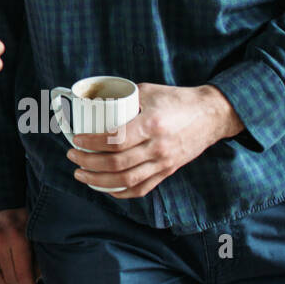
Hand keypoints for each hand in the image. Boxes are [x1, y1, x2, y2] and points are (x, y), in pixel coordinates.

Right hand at [0, 208, 40, 283]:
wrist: (4, 194)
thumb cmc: (22, 215)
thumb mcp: (35, 234)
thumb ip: (37, 259)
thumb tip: (34, 283)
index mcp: (17, 235)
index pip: (23, 274)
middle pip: (7, 277)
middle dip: (16, 280)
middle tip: (21, 274)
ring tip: (6, 270)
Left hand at [66, 83, 244, 198]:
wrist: (211, 115)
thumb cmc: (177, 99)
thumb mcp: (148, 92)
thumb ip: (124, 99)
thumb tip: (96, 104)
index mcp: (151, 125)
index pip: (116, 140)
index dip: (92, 143)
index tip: (77, 139)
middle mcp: (158, 147)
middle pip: (117, 163)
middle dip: (89, 162)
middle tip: (72, 156)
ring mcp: (164, 163)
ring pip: (127, 180)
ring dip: (99, 180)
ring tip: (80, 174)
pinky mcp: (168, 171)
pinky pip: (142, 188)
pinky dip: (122, 191)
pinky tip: (105, 188)